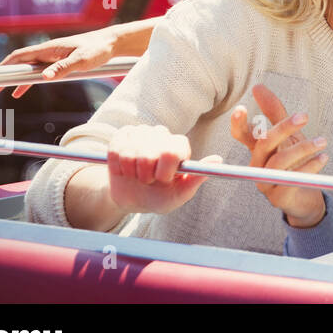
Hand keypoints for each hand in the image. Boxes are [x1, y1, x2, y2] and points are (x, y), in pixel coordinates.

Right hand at [0, 28, 118, 98]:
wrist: (111, 43)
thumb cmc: (98, 49)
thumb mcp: (82, 60)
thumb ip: (63, 68)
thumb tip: (44, 77)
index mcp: (48, 48)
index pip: (18, 57)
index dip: (2, 67)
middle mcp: (45, 52)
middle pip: (16, 65)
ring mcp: (50, 57)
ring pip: (24, 70)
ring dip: (8, 82)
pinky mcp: (57, 63)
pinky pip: (35, 74)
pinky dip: (24, 83)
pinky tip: (17, 93)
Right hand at [105, 123, 220, 214]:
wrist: (133, 199)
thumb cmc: (160, 197)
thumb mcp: (179, 195)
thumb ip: (195, 179)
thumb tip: (217, 160)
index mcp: (179, 147)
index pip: (172, 151)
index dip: (164, 170)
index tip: (162, 180)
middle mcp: (161, 135)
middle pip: (150, 152)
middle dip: (146, 174)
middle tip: (149, 181)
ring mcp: (141, 133)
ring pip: (130, 152)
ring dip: (131, 172)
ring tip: (137, 176)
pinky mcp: (122, 136)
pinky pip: (115, 150)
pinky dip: (117, 167)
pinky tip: (124, 171)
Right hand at [230, 84, 326, 227]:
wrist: (307, 198)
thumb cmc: (295, 163)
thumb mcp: (288, 135)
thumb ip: (275, 113)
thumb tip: (258, 87)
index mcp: (257, 150)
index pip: (241, 136)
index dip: (239, 124)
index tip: (242, 108)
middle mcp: (257, 166)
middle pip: (264, 144)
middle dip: (283, 128)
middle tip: (304, 116)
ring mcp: (265, 183)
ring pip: (279, 162)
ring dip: (303, 148)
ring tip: (323, 141)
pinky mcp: (279, 198)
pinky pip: (291, 181)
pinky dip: (309, 168)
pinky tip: (323, 158)